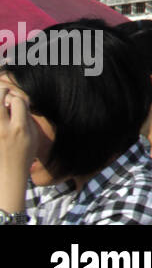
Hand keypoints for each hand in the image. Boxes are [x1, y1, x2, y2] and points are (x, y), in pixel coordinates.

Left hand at [0, 86, 37, 212]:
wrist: (7, 175)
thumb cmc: (23, 156)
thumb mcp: (33, 136)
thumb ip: (26, 117)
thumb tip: (17, 101)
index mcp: (19, 128)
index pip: (18, 101)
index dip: (19, 99)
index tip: (18, 104)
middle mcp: (3, 129)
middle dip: (2, 92)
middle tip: (5, 93)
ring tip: (2, 106)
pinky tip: (1, 119)